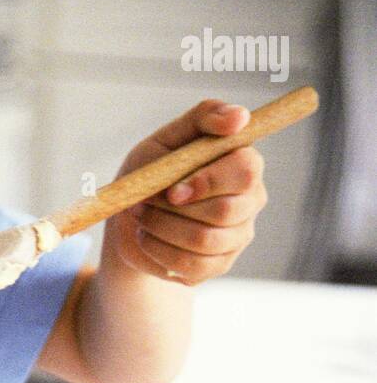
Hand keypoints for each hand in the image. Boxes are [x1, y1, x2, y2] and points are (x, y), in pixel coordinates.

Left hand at [107, 100, 267, 285]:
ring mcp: (236, 237)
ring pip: (204, 241)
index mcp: (245, 164)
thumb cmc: (154, 170)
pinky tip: (146, 237)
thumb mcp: (170, 137)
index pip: (244, 172)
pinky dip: (159, 252)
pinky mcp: (218, 265)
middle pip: (224, 212)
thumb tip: (240, 117)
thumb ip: (205, 116)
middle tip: (143, 201)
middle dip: (175, 210)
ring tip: (140, 216)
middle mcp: (250, 202)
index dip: (207, 182)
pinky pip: (192, 266)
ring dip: (162, 229)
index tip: (172, 190)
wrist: (132, 216)